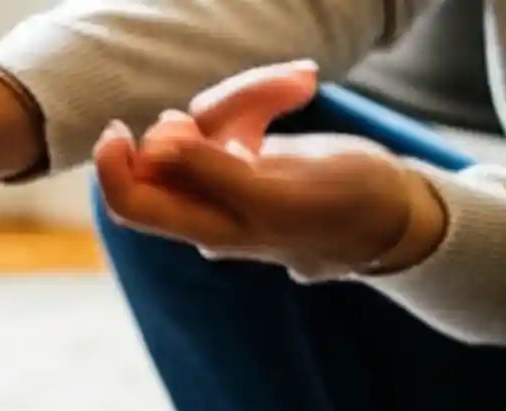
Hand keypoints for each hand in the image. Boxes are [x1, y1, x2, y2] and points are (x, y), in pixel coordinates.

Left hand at [94, 61, 448, 278]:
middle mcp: (206, 205)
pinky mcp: (245, 154)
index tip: (118, 130)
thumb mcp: (283, 195)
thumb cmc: (349, 211)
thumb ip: (216, 175)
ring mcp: (223, 177)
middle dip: (218, 110)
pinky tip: (304, 84)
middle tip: (282, 88)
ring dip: (248, 94)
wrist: (399, 212)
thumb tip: (154, 150)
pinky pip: (230, 114)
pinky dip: (262, 94)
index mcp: (208, 227)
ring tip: (303, 81)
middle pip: (172, 147)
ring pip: (202, 123)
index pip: (133, 204)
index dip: (115, 170)